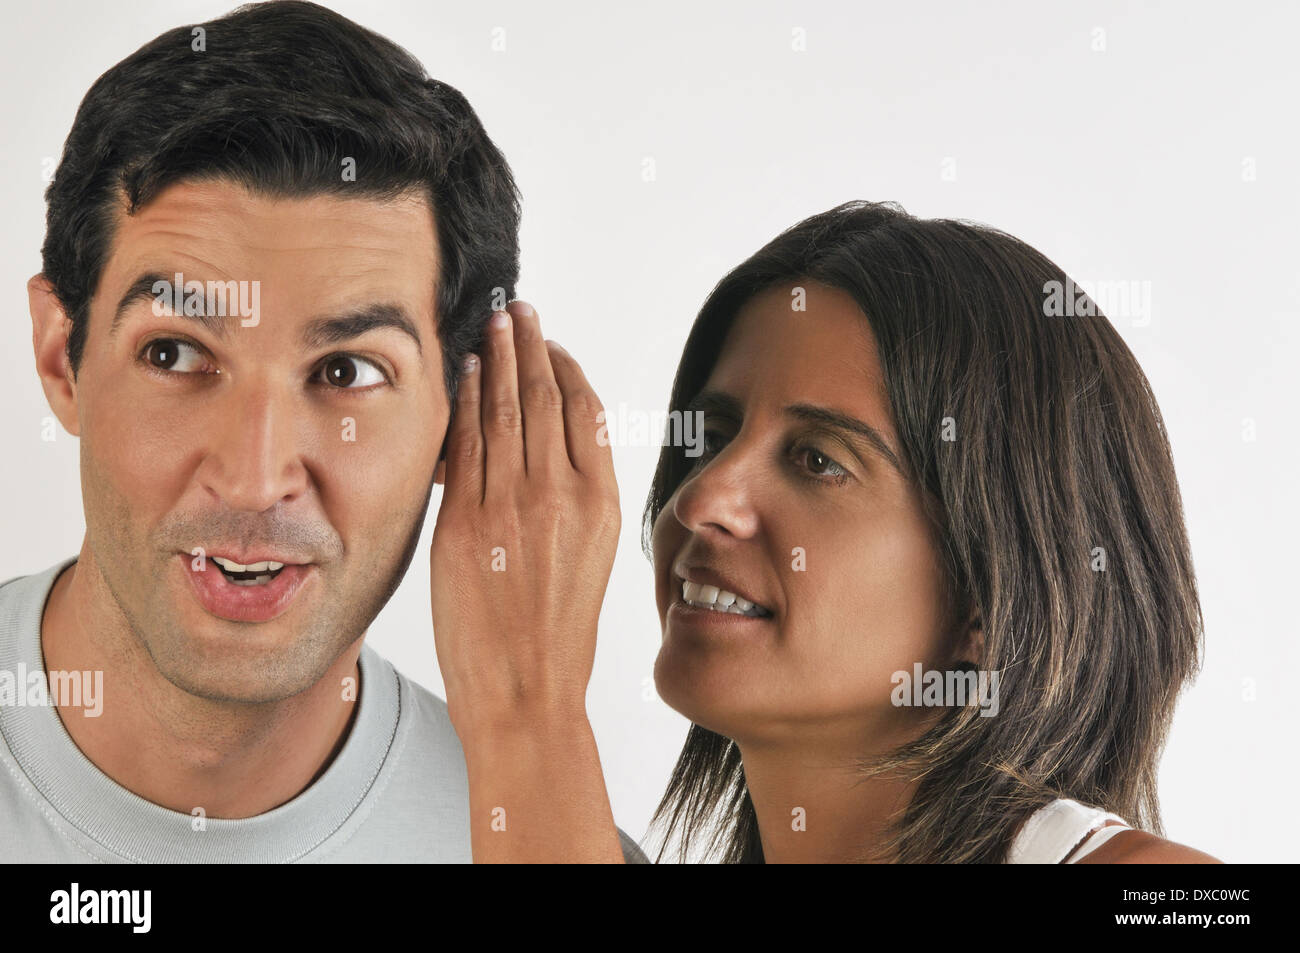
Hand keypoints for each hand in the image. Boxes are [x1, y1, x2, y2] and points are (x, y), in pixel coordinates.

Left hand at [430, 300, 620, 740]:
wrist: (525, 691)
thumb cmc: (558, 634)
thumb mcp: (592, 557)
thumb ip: (576, 498)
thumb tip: (547, 446)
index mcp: (603, 504)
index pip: (585, 410)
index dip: (564, 365)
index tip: (549, 341)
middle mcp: (561, 497)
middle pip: (544, 397)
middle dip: (527, 344)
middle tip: (514, 309)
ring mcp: (512, 507)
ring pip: (505, 410)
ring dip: (496, 360)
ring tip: (490, 327)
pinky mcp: (465, 522)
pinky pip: (466, 444)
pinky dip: (467, 402)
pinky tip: (465, 376)